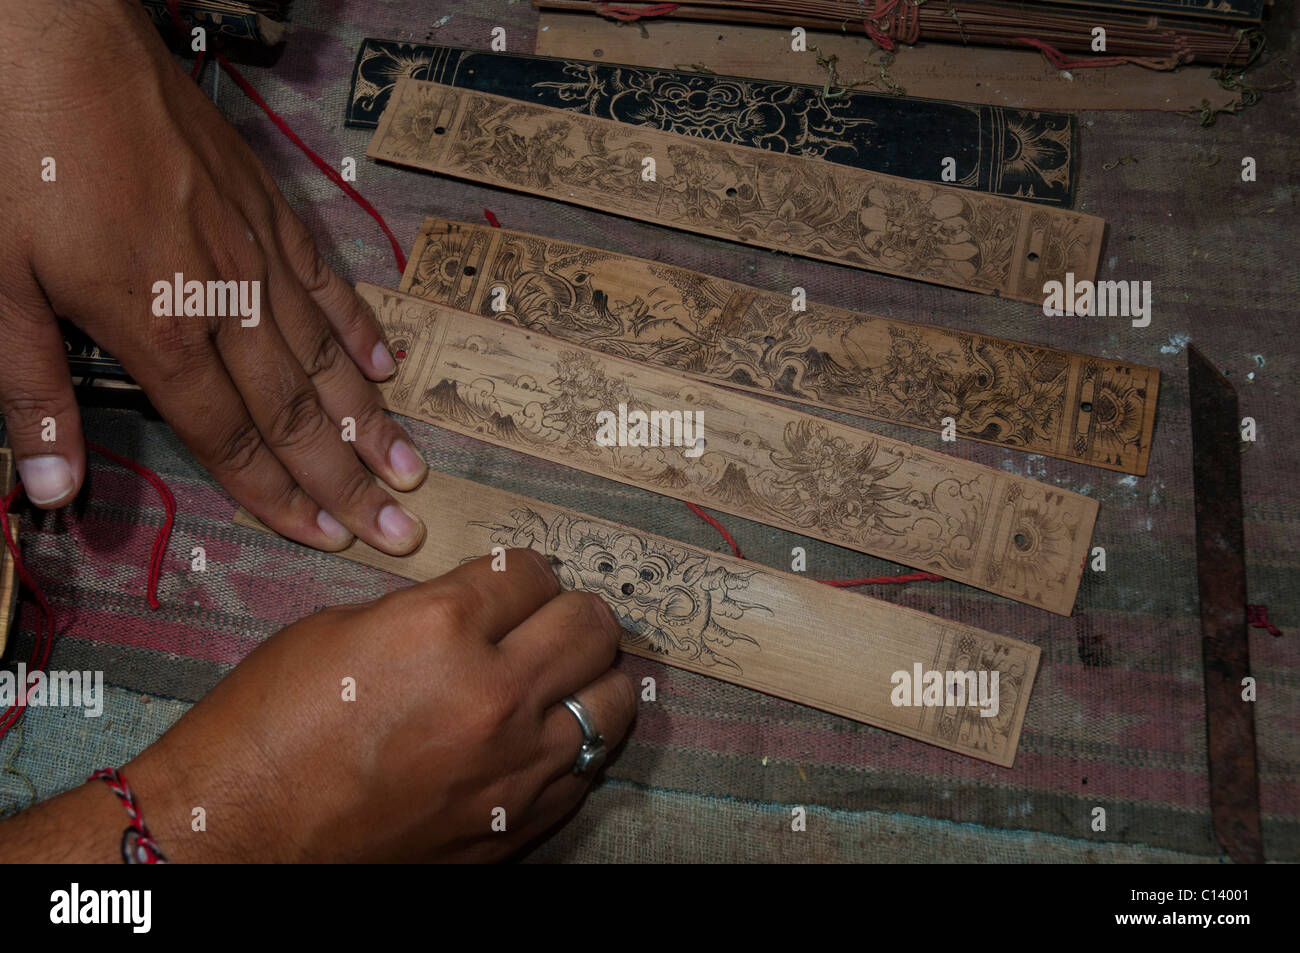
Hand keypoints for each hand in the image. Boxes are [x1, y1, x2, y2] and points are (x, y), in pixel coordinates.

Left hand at [0, 0, 426, 554]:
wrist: (56, 36)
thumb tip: (52, 489)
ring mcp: (255, 248)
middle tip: (401, 527)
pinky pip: (324, 279)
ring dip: (368, 417)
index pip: (231, 436)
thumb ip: (29, 390)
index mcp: (158, 326)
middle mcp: (225, 298)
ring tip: (409, 463)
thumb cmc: (16, 154)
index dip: (280, 496)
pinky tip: (383, 362)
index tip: (329, 538)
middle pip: (296, 407)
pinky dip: (357, 327)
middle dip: (348, 477)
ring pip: (324, 352)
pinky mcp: (264, 205)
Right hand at [116, 549, 636, 861]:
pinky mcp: (518, 822)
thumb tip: (485, 608)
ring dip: (594, 676)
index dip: (524, 572)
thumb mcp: (342, 629)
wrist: (241, 835)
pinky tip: (547, 733)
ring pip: (614, 698)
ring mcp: (514, 766)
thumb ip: (430, 610)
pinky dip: (577, 742)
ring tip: (566, 674)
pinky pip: (588, 767)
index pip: (532, 573)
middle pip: (590, 626)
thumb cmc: (270, 729)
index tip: (516, 583)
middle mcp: (494, 694)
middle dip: (573, 612)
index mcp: (442, 628)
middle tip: (552, 619)